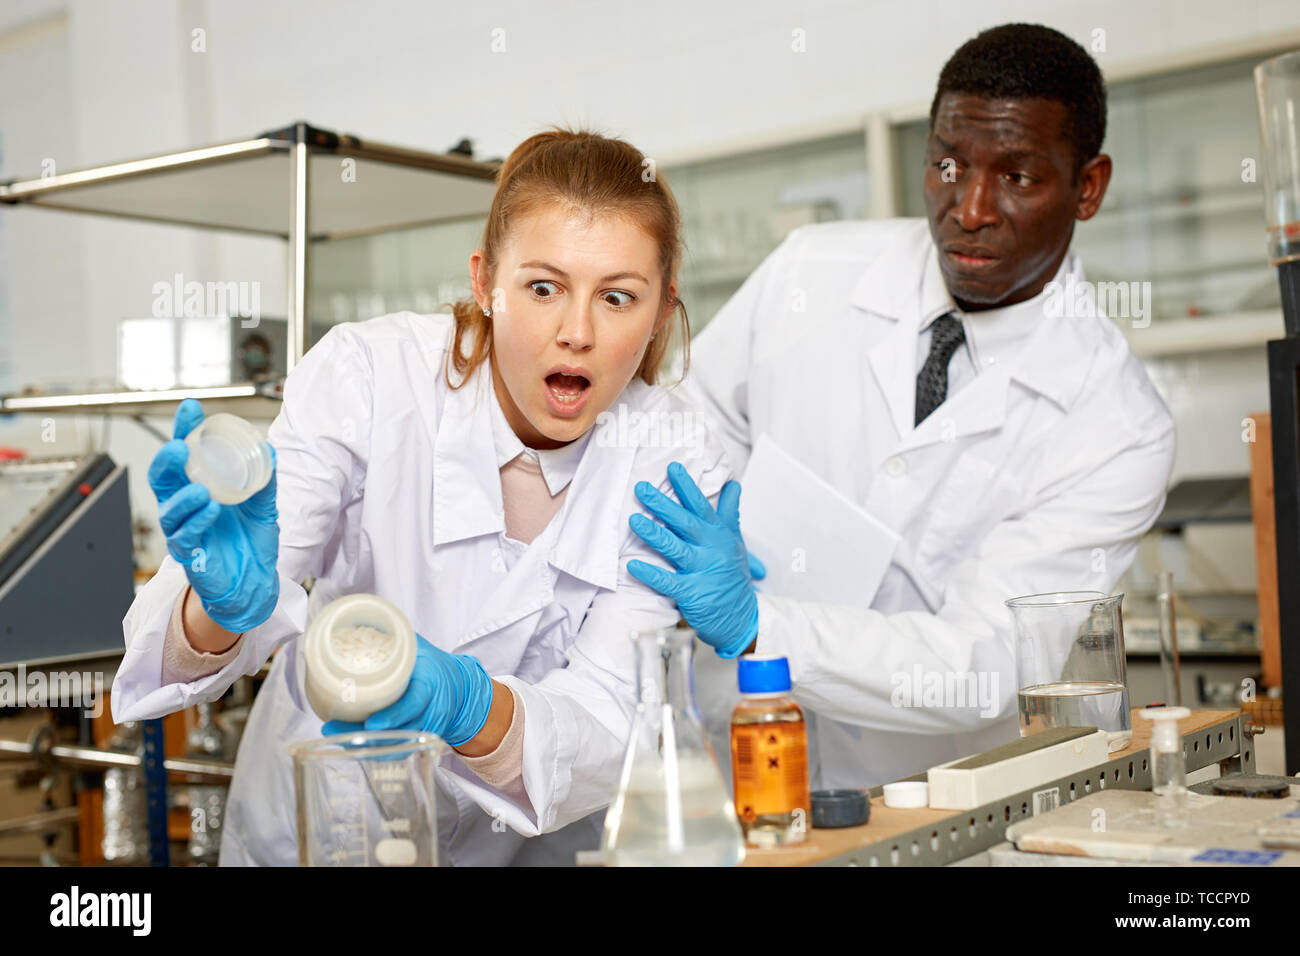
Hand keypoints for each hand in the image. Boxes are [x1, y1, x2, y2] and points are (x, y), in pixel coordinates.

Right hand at [147, 398, 279, 632]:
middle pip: (162, 480)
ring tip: (202, 489)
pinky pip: (186, 537)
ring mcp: (184, 531)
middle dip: (166, 461)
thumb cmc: (250, 541)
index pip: (185, 456)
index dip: (183, 431)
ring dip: (183, 497)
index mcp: (198, 488)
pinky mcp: (190, 555)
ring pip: (169, 511)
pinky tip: (211, 510)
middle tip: (178, 448)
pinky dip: (197, 522)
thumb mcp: (262, 504)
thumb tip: (268, 447)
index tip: (191, 408)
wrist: (256, 582)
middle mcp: (185, 508)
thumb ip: (265, 478)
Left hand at [322, 635, 493, 746]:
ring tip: (333, 735)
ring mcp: (423, 730)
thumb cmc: (435, 665)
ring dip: (363, 745)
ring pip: (394, 745)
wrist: (459, 689)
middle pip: (399, 730)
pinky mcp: (416, 740)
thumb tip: (356, 620)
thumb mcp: (420, 646)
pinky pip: (395, 751)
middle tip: (333, 727)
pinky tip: (348, 746)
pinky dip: (372, 752)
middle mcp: (430, 711)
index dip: (393, 715)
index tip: (371, 723)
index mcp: (431, 684)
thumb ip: (394, 636)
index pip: (414, 702)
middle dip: (365, 734)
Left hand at [626, 462, 760, 657]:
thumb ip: (729, 513)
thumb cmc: (733, 575)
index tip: (672, 468)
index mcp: (719, 535)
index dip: (687, 487)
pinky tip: (631, 564)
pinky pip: (667, 582)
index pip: (702, 506)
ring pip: (675, 549)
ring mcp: (702, 571)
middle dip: (663, 505)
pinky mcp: (691, 593)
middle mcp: (712, 550)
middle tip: (641, 488)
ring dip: (654, 534)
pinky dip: (650, 573)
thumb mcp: (735, 542)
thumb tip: (733, 484)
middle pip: (685, 523)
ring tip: (632, 520)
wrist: (741, 616)